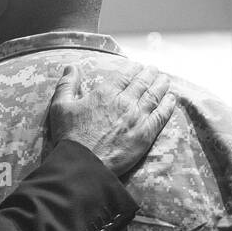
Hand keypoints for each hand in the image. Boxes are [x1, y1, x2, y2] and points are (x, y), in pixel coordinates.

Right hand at [48, 64, 175, 176]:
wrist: (84, 164)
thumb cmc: (70, 137)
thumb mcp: (60, 107)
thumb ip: (67, 85)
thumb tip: (71, 67)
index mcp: (105, 93)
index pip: (125, 75)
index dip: (133, 68)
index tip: (138, 66)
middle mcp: (124, 102)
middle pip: (143, 82)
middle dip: (150, 73)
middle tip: (154, 70)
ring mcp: (137, 118)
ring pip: (154, 95)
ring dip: (161, 85)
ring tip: (165, 79)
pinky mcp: (145, 134)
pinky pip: (161, 115)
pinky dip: (168, 105)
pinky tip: (171, 99)